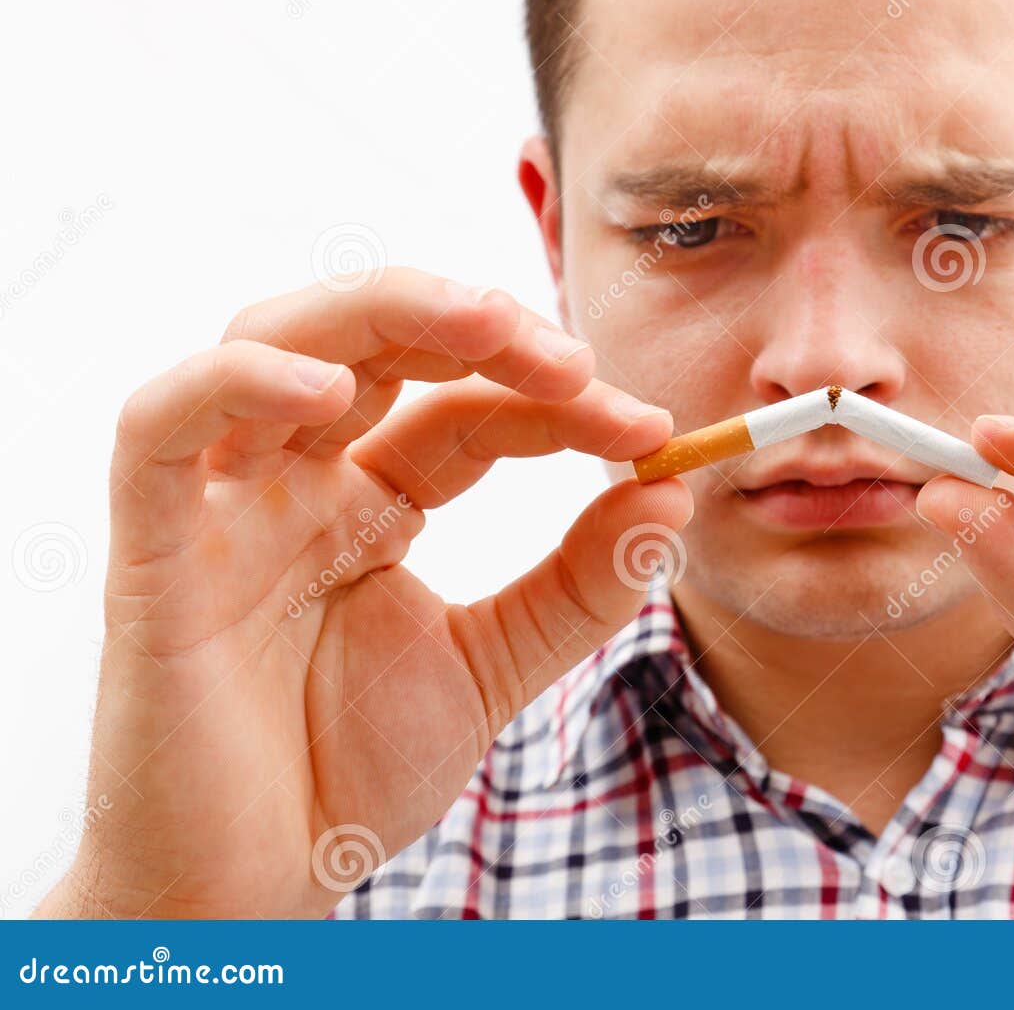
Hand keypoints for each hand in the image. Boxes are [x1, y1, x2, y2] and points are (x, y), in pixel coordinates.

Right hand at [38, 270, 689, 917]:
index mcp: (372, 503)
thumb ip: (576, 586)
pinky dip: (236, 384)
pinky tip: (330, 392)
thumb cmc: (350, 774)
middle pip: (374, 341)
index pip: (469, 410)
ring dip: (382, 312)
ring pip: (272, 342)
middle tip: (577, 360)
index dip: (559, 405)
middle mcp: (299, 483)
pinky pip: (161, 430)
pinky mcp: (154, 552)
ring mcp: (224, 506)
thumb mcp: (492, 667)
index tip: (653, 432)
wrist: (256, 888)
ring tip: (488, 328)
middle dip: (479, 326)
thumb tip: (671, 494)